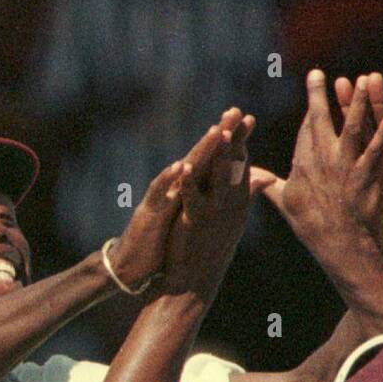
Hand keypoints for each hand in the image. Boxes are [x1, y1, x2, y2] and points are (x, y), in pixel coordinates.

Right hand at [106, 108, 248, 292]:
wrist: (133, 269)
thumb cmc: (162, 245)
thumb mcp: (188, 222)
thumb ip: (204, 204)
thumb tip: (222, 194)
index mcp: (188, 192)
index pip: (212, 162)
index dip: (230, 142)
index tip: (248, 120)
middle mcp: (176, 189)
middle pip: (201, 157)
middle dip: (219, 134)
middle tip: (236, 112)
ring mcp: (163, 199)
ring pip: (183, 171)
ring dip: (199, 151)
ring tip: (216, 132)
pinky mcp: (150, 213)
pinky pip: (159, 194)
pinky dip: (169, 180)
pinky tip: (181, 167)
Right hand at [253, 70, 382, 264]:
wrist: (335, 247)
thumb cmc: (312, 226)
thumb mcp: (286, 203)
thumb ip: (270, 185)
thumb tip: (252, 175)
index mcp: (302, 164)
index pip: (305, 129)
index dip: (310, 106)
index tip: (313, 82)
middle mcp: (320, 161)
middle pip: (319, 120)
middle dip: (318, 95)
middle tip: (319, 73)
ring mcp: (342, 168)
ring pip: (350, 127)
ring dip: (356, 102)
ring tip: (364, 80)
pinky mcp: (362, 178)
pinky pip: (374, 151)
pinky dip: (382, 135)